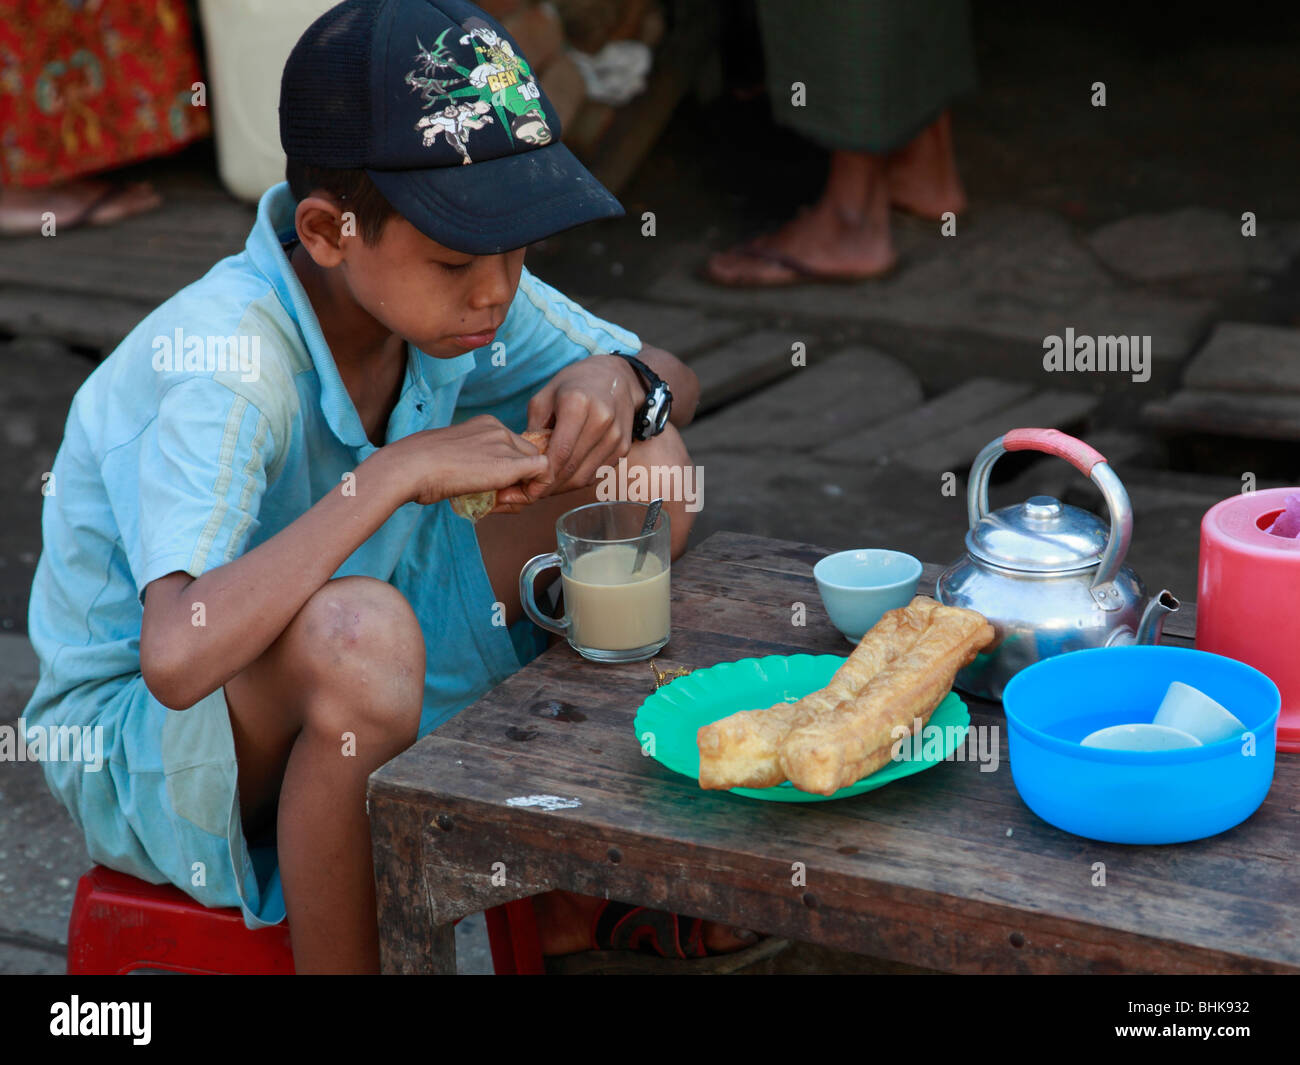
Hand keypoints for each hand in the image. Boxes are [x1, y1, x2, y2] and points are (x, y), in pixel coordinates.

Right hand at [384, 415, 549, 506]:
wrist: (411, 466)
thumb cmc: (420, 469)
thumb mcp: (452, 462)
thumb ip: (474, 467)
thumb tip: (489, 487)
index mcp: (484, 425)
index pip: (513, 449)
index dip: (509, 474)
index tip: (492, 491)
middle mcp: (498, 429)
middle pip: (528, 457)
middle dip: (520, 482)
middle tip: (498, 502)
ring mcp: (505, 443)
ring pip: (536, 466)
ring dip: (523, 489)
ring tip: (496, 504)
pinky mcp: (511, 462)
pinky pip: (542, 472)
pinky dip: (535, 490)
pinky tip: (509, 502)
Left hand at [521, 354, 644, 498]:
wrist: (616, 377)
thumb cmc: (574, 384)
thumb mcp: (545, 396)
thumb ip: (534, 428)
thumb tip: (525, 461)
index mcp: (578, 403)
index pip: (560, 451)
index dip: (543, 475)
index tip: (527, 487)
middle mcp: (602, 420)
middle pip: (572, 467)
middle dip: (548, 485)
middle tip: (530, 492)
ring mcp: (616, 436)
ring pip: (584, 476)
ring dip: (562, 487)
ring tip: (544, 487)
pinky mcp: (624, 447)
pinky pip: (597, 474)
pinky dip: (578, 481)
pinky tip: (564, 478)